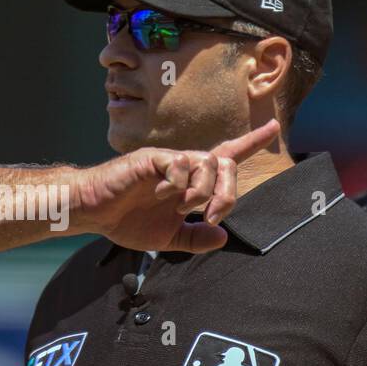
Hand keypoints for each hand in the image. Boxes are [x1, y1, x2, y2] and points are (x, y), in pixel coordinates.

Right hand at [71, 120, 279, 252]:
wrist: (92, 212)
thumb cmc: (124, 220)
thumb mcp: (167, 238)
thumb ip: (195, 238)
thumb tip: (222, 237)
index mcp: (188, 181)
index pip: (225, 156)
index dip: (251, 142)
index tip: (274, 127)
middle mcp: (181, 165)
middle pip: (224, 162)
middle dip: (228, 191)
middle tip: (211, 215)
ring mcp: (167, 160)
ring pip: (207, 163)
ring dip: (201, 192)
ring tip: (178, 206)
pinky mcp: (150, 159)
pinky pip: (180, 165)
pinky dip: (177, 186)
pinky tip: (160, 195)